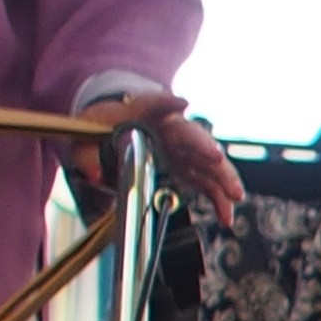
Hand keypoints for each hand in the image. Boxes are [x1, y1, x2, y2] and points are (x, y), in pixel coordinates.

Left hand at [72, 88, 242, 215]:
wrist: (113, 131)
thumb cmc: (102, 129)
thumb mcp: (85, 137)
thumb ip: (87, 155)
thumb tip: (95, 174)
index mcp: (145, 114)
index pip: (155, 104)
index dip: (168, 103)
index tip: (183, 103)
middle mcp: (171, 129)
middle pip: (194, 136)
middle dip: (206, 148)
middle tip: (217, 160)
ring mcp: (184, 149)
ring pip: (209, 162)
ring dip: (224, 178)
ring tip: (235, 196)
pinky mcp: (190, 168)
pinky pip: (209, 184)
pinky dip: (219, 200)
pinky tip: (226, 218)